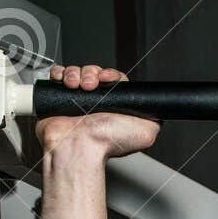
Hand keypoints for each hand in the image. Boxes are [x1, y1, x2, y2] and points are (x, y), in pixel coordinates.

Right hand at [35, 64, 159, 157]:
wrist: (80, 147)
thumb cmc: (107, 143)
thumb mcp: (146, 132)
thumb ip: (155, 118)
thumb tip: (159, 110)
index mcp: (113, 106)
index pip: (114, 78)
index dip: (110, 74)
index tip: (107, 79)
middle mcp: (95, 102)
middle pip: (94, 71)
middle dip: (92, 73)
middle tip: (91, 85)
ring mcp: (76, 99)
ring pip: (76, 71)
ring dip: (76, 73)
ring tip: (77, 86)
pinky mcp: (58, 97)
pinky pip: (58, 75)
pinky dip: (60, 73)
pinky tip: (66, 83)